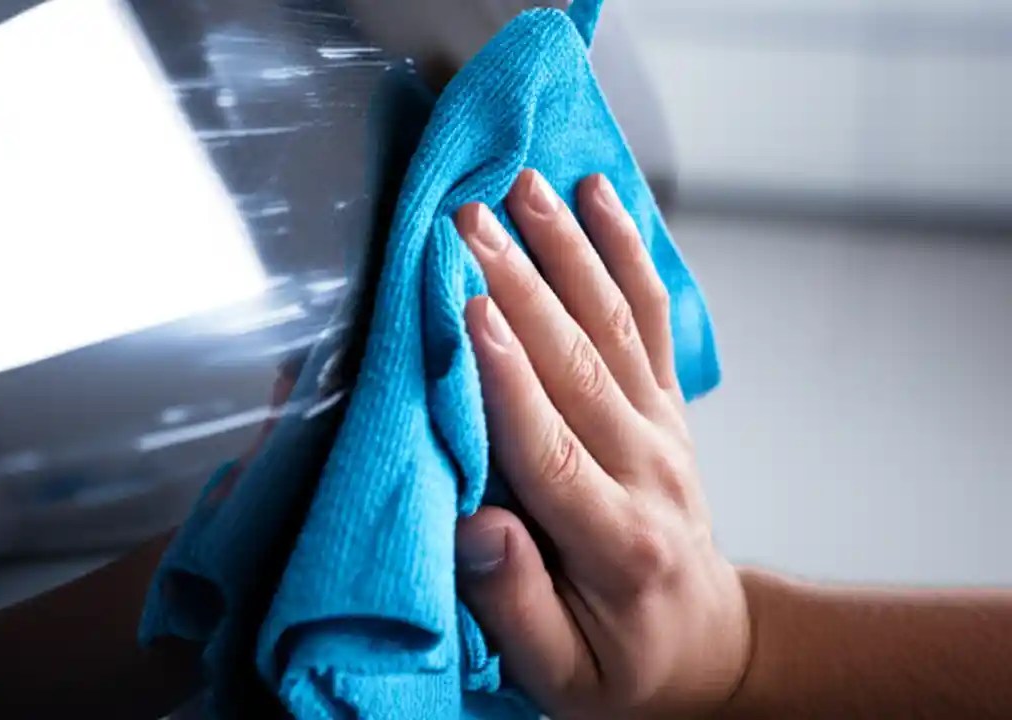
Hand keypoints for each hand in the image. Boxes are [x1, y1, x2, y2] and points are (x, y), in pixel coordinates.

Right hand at [453, 170, 748, 718]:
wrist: (708, 649)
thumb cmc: (616, 666)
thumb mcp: (559, 677)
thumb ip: (514, 607)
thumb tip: (479, 527)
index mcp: (614, 544)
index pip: (551, 448)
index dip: (506, 378)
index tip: (466, 309)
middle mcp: (646, 473)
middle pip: (578, 368)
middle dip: (519, 287)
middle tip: (467, 222)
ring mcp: (662, 432)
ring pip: (612, 326)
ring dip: (566, 252)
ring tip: (522, 189)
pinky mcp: (665, 409)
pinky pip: (648, 319)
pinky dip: (627, 252)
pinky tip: (598, 197)